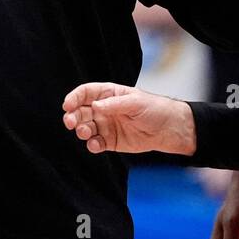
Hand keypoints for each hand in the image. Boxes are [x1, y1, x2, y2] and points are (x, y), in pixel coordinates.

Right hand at [62, 81, 195, 154]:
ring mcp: (106, 125)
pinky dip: (92, 145)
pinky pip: (96, 143)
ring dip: (81, 130)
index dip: (74, 98)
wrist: (171, 130)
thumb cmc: (155, 110)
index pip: (85, 93)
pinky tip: (94, 145)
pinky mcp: (111, 141)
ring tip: (85, 133)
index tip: (67, 105)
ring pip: (86, 127)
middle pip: (81, 111)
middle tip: (71, 122)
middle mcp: (103, 110)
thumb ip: (114, 105)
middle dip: (73, 116)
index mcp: (108, 95)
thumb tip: (95, 106)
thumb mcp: (135, 102)